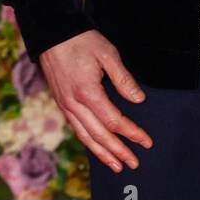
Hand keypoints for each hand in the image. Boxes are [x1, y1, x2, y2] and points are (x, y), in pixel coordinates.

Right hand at [39, 30, 152, 172]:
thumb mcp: (108, 54)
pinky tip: (96, 147)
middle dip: (118, 151)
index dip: (131, 133)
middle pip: (99, 135)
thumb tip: (138, 99)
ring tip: (116, 165)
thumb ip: (123, 79)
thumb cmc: (82, 41)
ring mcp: (65, 105)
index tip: (146, 141)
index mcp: (87, 92)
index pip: (114, 121)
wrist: (53, 34)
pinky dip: (88, 142)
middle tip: (134, 163)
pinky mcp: (61, 103)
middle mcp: (74, 104)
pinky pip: (76, 128)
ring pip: (85, 136)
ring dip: (102, 153)